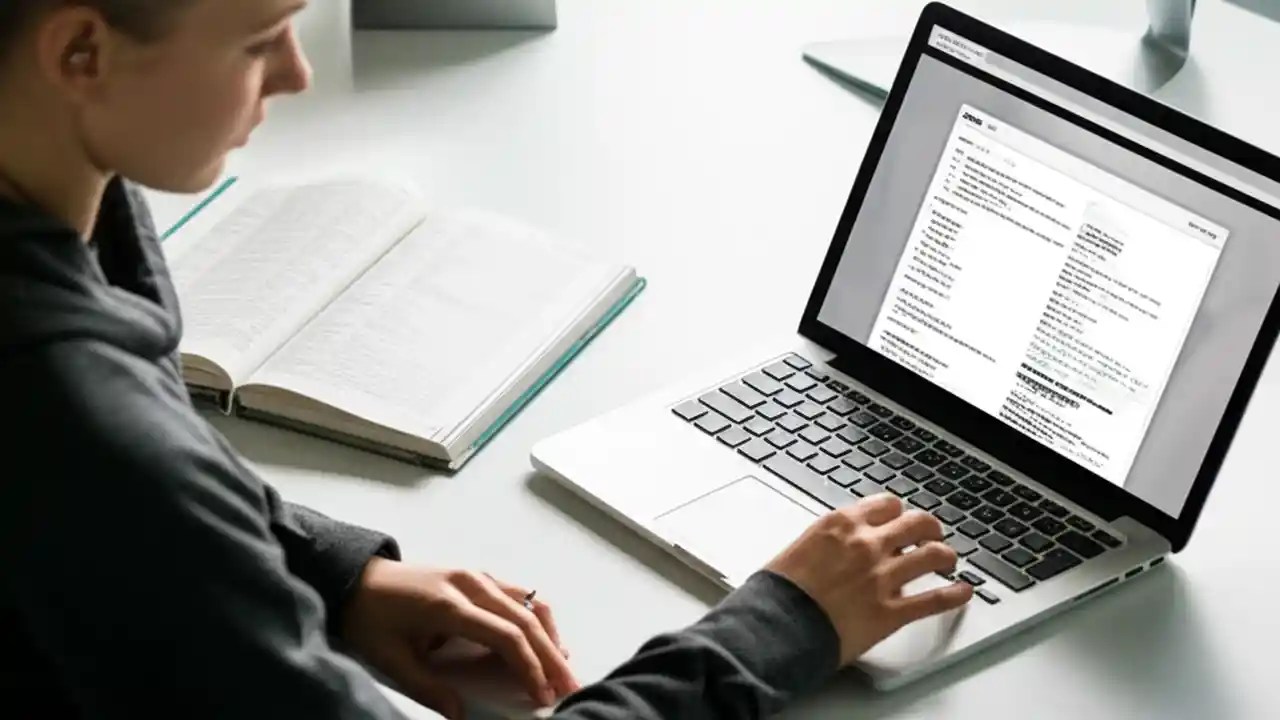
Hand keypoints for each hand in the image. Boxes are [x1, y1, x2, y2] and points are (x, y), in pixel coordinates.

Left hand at [342, 559, 578, 718]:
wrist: (355, 577)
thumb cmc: (369, 619)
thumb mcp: (390, 659)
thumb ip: (427, 688)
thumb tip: (460, 714)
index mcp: (449, 605)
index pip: (506, 635)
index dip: (529, 666)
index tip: (542, 694)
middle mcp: (470, 583)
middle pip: (527, 619)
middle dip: (552, 656)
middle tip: (570, 686)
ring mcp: (476, 575)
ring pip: (529, 602)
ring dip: (550, 635)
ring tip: (563, 666)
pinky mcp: (477, 575)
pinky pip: (518, 594)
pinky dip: (537, 618)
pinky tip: (544, 641)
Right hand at [766, 493, 972, 664]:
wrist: (773, 627)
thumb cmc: (776, 592)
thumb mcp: (796, 549)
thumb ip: (826, 543)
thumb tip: (837, 548)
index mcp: (841, 525)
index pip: (887, 505)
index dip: (897, 513)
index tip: (899, 520)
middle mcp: (867, 545)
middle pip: (918, 523)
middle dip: (929, 529)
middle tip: (931, 536)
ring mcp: (882, 578)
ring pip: (934, 555)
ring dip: (946, 556)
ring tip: (948, 561)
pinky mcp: (890, 612)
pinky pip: (934, 599)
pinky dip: (955, 595)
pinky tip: (963, 591)